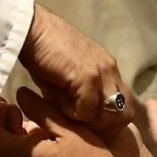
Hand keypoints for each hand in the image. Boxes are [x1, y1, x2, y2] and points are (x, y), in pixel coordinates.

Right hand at [20, 4, 126, 125]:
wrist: (31, 30)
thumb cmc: (42, 53)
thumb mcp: (67, 79)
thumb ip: (78, 97)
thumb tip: (79, 120)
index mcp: (108, 70)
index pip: (125, 107)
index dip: (107, 122)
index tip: (85, 124)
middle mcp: (111, 70)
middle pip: (125, 114)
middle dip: (103, 127)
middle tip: (78, 122)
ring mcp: (102, 72)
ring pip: (111, 115)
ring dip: (89, 121)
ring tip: (67, 110)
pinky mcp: (87, 76)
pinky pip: (88, 110)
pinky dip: (72, 113)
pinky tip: (57, 102)